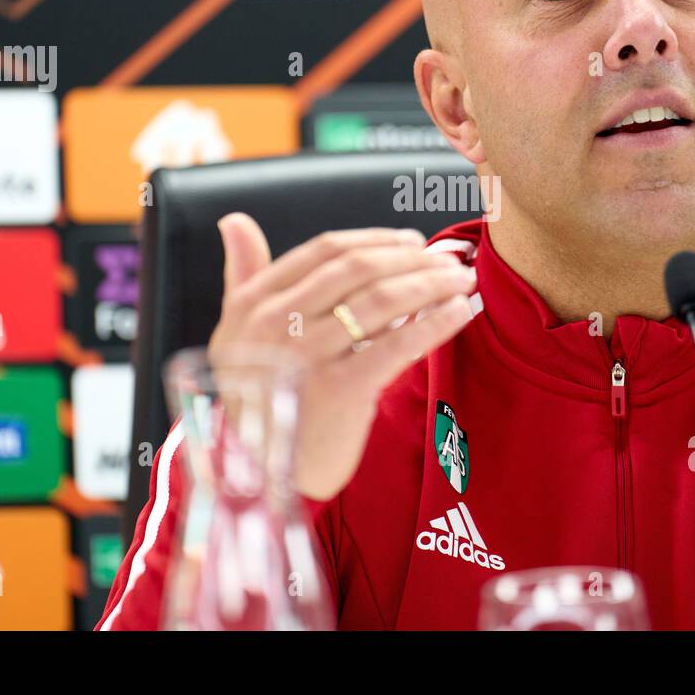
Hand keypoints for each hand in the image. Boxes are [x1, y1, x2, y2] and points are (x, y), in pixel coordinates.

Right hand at [208, 213, 475, 499]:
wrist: (260, 474)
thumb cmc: (257, 398)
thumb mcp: (236, 333)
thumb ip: (242, 274)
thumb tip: (234, 219)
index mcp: (252, 302)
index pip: (325, 250)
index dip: (376, 240)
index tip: (411, 241)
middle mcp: (275, 324)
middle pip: (358, 270)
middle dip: (412, 258)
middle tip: (448, 259)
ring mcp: (307, 357)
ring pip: (382, 300)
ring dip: (431, 283)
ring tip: (460, 280)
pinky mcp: (340, 391)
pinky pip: (398, 344)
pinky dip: (435, 322)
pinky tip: (459, 312)